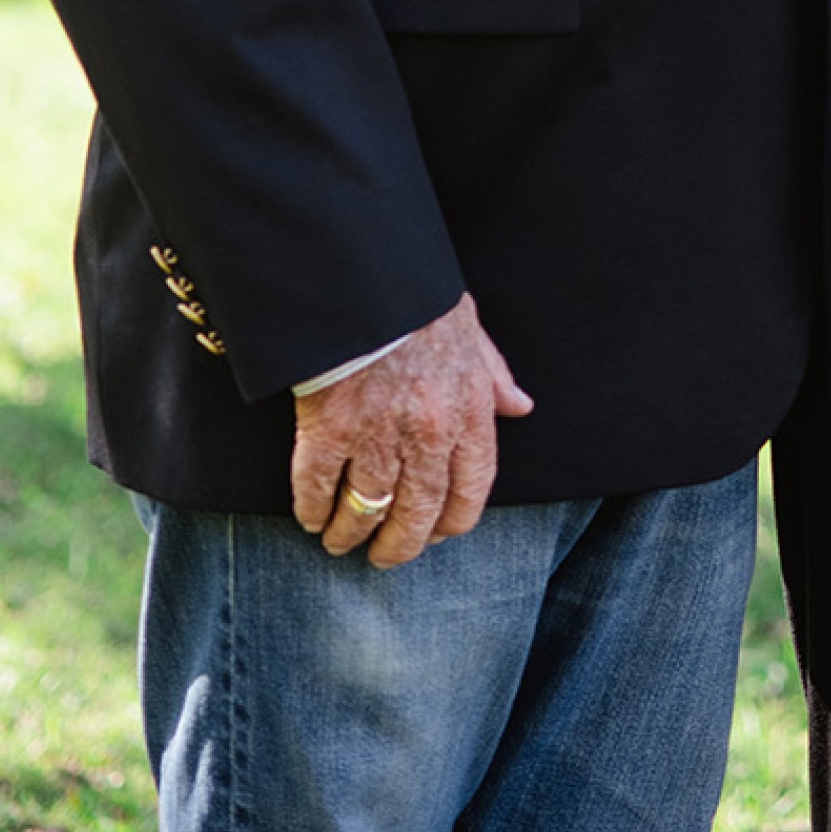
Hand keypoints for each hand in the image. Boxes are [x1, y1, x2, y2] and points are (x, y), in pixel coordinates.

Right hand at [290, 292, 533, 564]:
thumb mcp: (471, 331)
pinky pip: (318, 489)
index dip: (451, 523)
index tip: (436, 534)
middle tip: (384, 556)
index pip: (470, 494)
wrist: (364, 275)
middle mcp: (428, 435)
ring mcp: (377, 436)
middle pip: (417, 517)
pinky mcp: (329, 430)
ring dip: (351, 534)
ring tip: (341, 541)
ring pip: (367, 511)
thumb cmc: (418, 302)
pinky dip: (313, 510)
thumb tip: (519, 406)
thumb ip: (495, 377)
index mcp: (468, 413)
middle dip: (399, 547)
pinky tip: (311, 516)